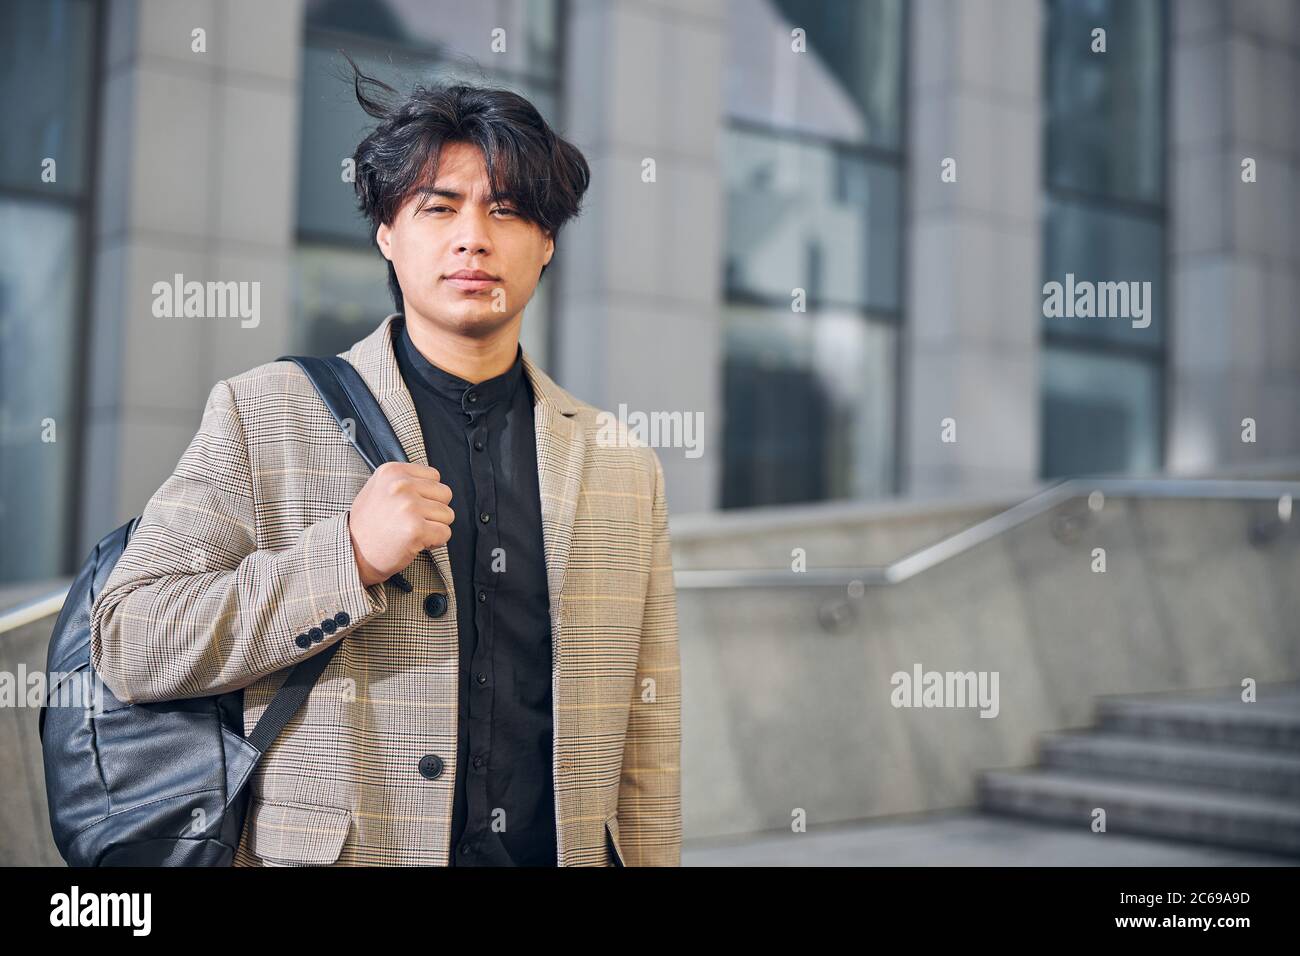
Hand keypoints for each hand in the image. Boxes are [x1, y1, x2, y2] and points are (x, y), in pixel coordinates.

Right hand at [347, 462, 454, 586]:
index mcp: (392, 471)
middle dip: (434, 510)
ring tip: (411, 532)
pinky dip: (434, 542)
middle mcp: (401, 485)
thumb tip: (432, 482)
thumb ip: (404, 481)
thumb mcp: (378, 489)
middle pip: (445, 494)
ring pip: (447, 515)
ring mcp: (409, 506)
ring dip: (434, 527)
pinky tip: (415, 542)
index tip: (412, 507)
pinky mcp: (416, 529)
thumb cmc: (367, 525)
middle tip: (413, 521)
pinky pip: (445, 533)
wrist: (352, 553)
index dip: (428, 495)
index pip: (434, 476)